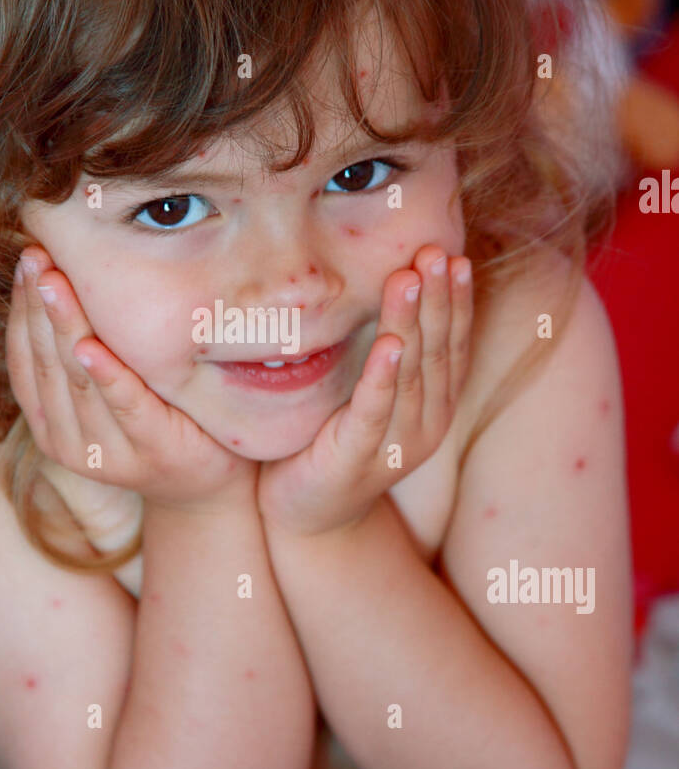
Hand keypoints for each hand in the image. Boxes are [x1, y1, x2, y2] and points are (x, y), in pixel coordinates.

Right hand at [5, 245, 257, 514]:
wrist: (206, 482)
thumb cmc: (155, 418)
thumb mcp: (109, 385)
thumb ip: (80, 347)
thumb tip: (57, 272)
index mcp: (48, 421)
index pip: (24, 357)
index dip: (22, 308)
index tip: (27, 260)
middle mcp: (66, 442)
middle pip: (47, 362)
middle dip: (40, 306)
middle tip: (36, 256)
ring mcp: (106, 453)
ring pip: (77, 379)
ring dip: (64, 327)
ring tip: (55, 283)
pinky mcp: (150, 453)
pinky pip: (124, 405)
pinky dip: (106, 376)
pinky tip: (92, 346)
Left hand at [257, 244, 472, 536]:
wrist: (311, 517)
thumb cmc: (337, 442)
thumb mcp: (372, 394)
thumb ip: (391, 353)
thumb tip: (395, 285)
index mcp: (434, 403)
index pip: (452, 342)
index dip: (456, 300)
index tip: (454, 255)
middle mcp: (427, 422)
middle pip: (437, 349)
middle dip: (438, 297)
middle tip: (434, 251)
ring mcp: (397, 443)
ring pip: (411, 373)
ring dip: (413, 321)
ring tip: (412, 278)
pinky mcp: (359, 458)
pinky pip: (375, 411)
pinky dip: (385, 377)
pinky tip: (391, 346)